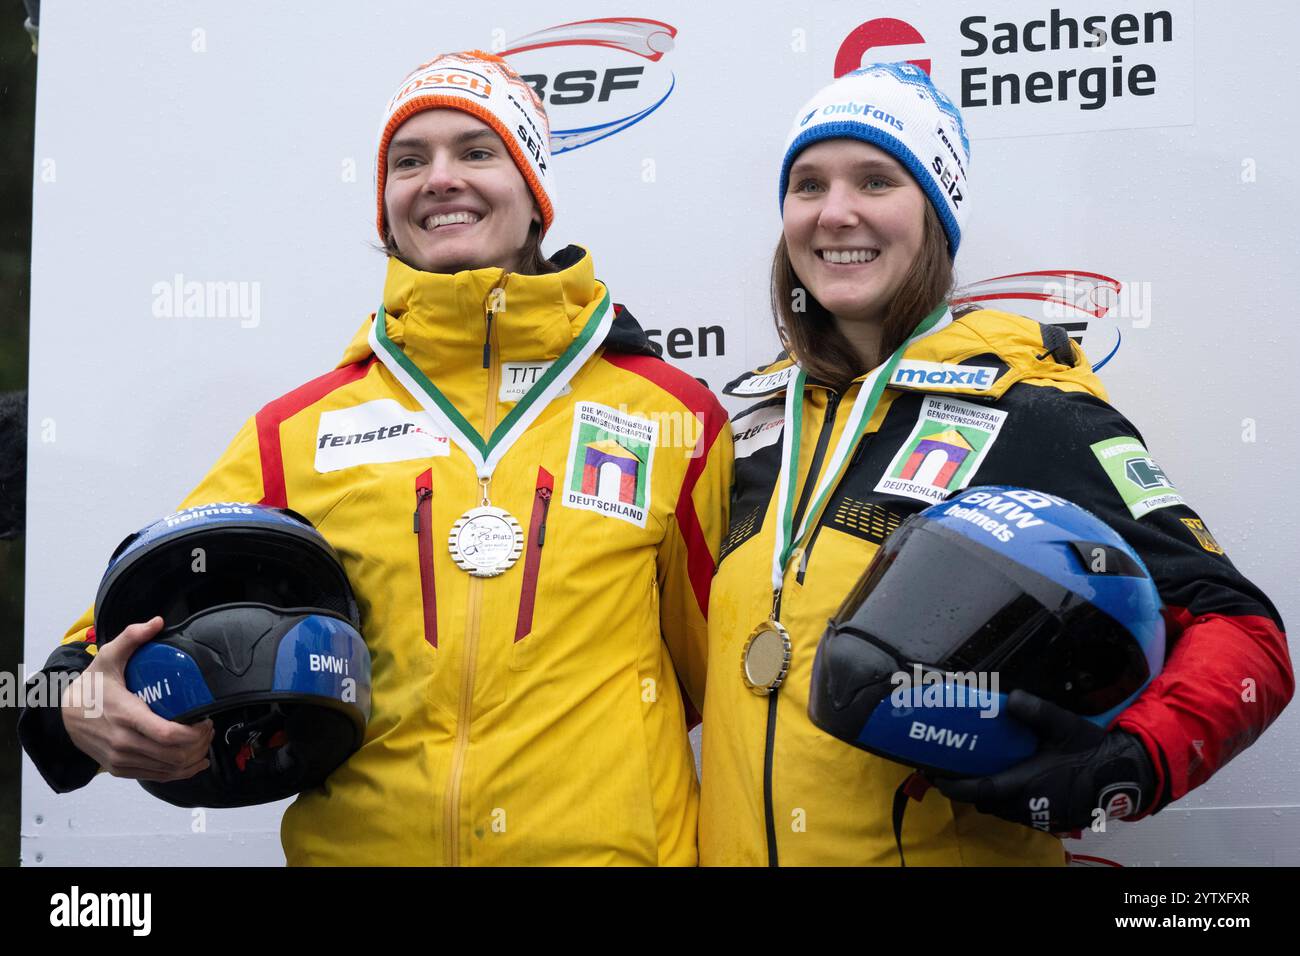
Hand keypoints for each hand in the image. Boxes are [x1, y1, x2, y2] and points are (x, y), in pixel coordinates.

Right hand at [61, 617, 213, 781]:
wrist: (63, 714)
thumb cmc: (91, 686)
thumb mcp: (108, 657)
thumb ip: (131, 637)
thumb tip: (157, 622)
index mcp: (125, 715)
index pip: (167, 734)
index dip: (194, 733)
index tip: (205, 720)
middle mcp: (123, 742)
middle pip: (173, 754)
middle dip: (200, 744)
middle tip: (209, 728)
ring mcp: (121, 759)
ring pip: (168, 769)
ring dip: (193, 758)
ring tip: (204, 741)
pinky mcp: (121, 769)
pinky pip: (157, 776)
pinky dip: (179, 772)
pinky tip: (193, 762)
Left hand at [931, 689, 1156, 834]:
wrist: (1125, 776)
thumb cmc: (1092, 751)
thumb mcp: (1064, 725)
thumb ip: (1036, 712)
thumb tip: (1012, 698)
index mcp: (1026, 784)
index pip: (979, 790)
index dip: (954, 785)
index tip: (934, 774)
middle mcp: (1028, 805)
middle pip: (985, 802)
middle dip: (966, 788)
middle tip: (952, 767)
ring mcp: (1040, 814)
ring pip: (1001, 809)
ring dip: (986, 794)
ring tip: (976, 770)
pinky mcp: (1051, 817)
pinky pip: (1018, 812)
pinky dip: (1005, 799)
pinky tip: (1007, 777)